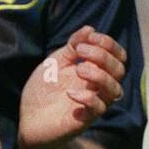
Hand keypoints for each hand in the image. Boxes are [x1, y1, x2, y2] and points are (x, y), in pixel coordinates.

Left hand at [19, 25, 125, 148]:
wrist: (28, 119)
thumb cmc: (43, 90)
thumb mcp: (55, 62)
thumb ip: (72, 46)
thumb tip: (89, 29)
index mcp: (94, 70)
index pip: (117, 56)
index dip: (108, 44)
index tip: (89, 37)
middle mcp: (97, 87)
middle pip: (119, 70)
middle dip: (103, 56)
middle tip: (80, 52)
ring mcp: (93, 103)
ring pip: (116, 90)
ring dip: (100, 75)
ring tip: (78, 69)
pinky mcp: (84, 119)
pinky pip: (99, 109)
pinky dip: (88, 98)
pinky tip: (70, 93)